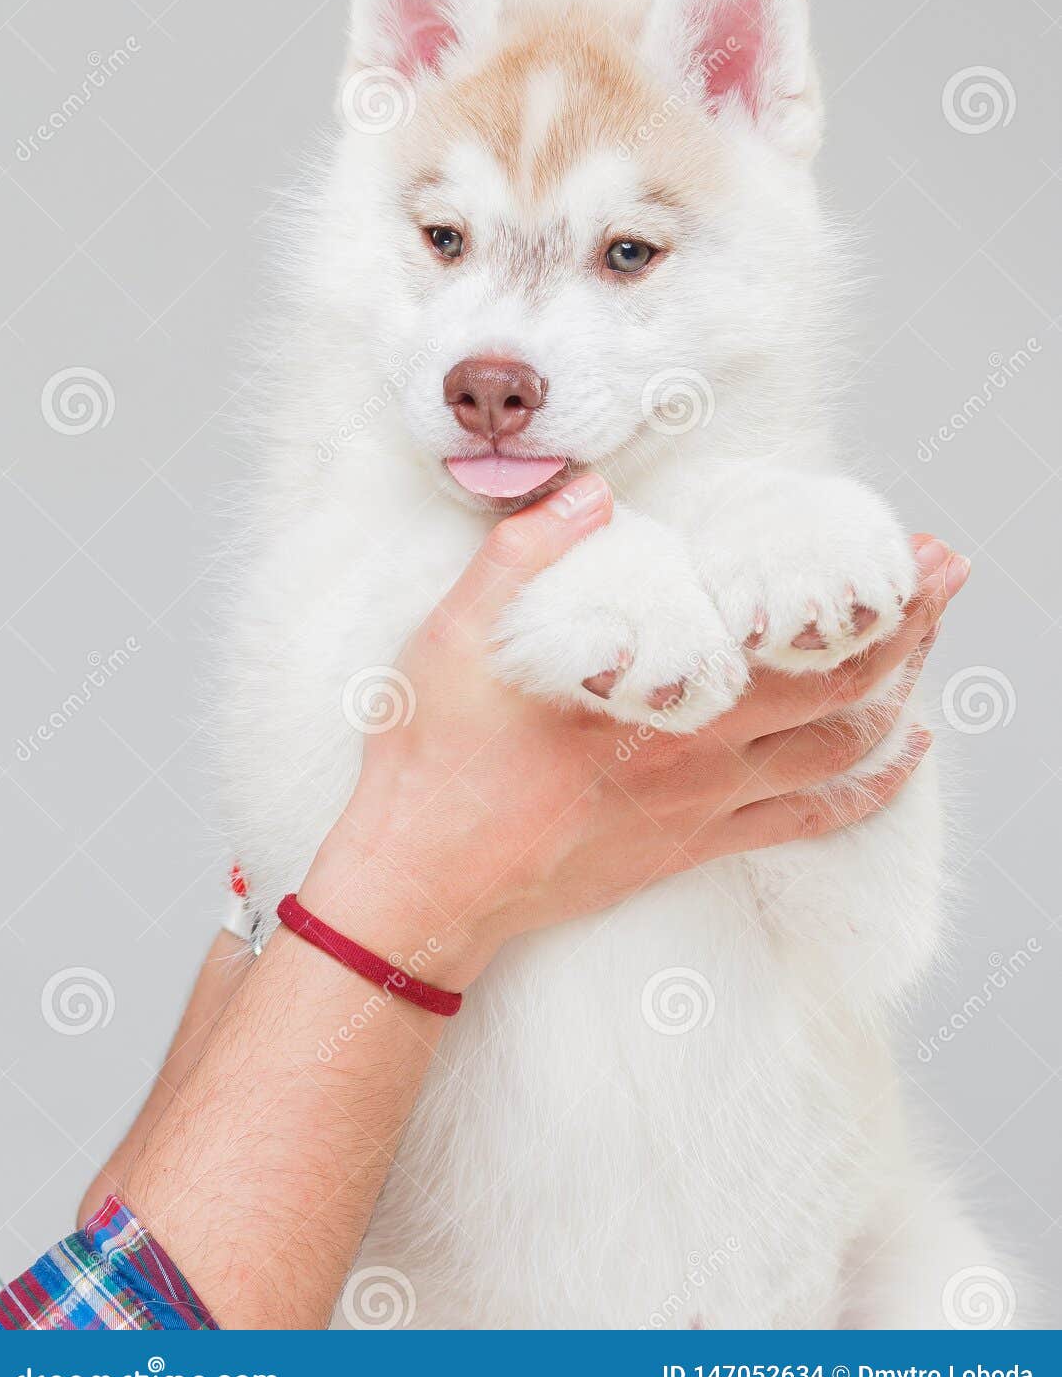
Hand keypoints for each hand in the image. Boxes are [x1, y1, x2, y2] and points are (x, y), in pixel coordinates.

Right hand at [303, 478, 967, 987]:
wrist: (425, 883)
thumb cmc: (438, 760)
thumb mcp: (456, 636)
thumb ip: (525, 555)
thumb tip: (592, 494)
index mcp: (662, 694)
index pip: (803, 638)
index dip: (874, 597)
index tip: (921, 555)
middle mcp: (703, 753)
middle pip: (845, 688)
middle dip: (911, 630)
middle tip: (952, 581)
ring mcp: (705, 808)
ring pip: (839, 753)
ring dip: (899, 698)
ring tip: (935, 654)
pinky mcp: (690, 848)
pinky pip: (805, 822)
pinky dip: (866, 790)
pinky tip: (897, 761)